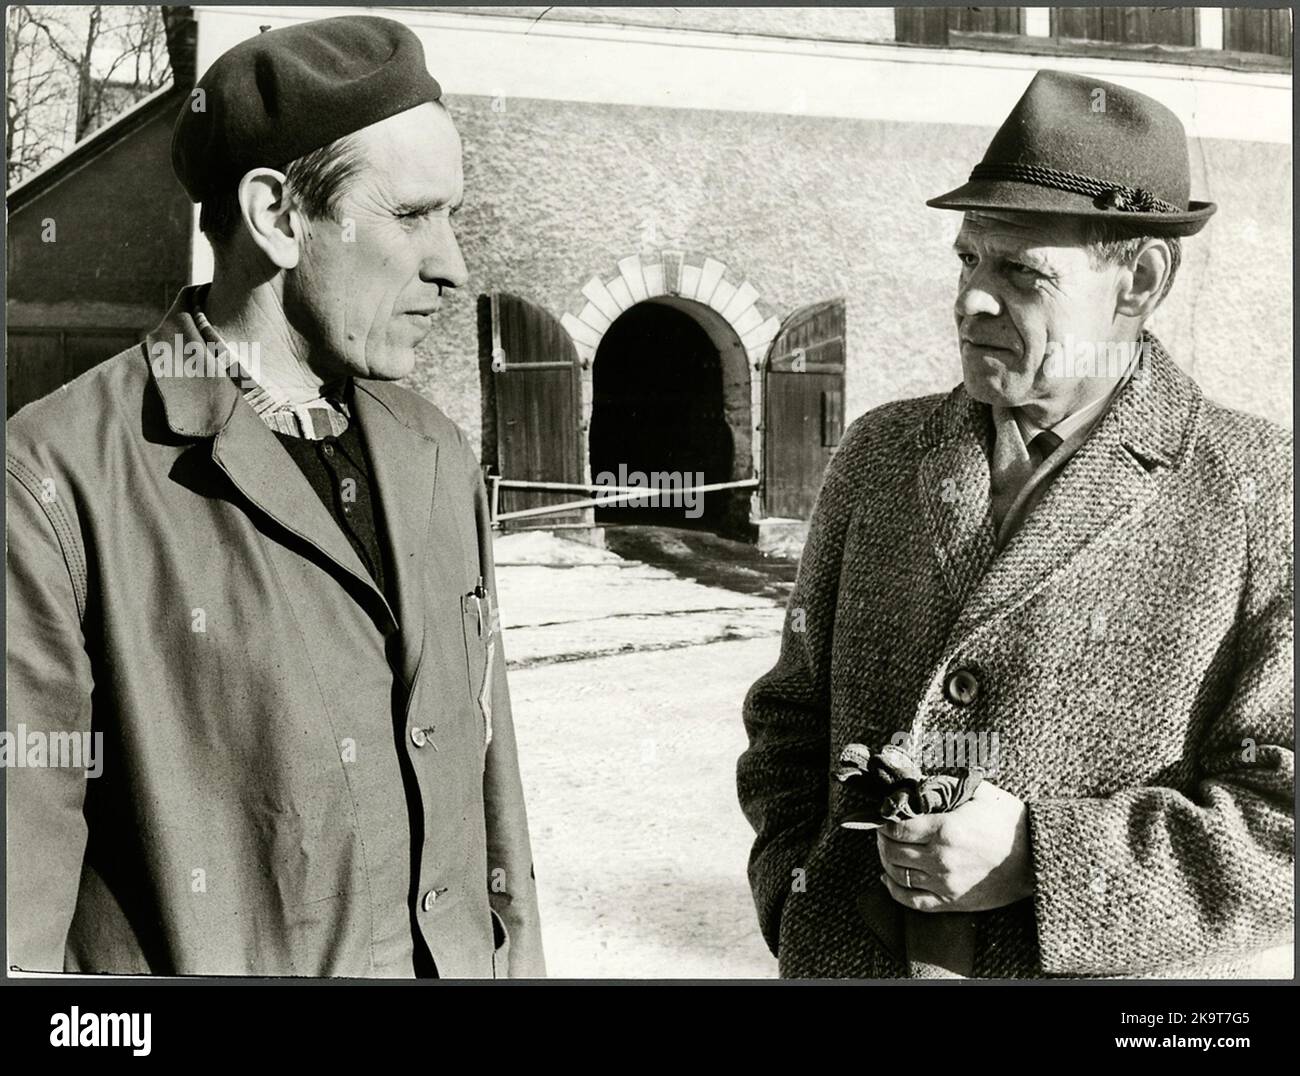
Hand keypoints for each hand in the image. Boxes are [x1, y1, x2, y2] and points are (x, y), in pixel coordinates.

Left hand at [876, 781, 1033, 912]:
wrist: (1037, 858)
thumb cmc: (1009, 822)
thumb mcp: (979, 792)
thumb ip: (944, 786)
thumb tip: (917, 784)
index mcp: (945, 829)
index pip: (896, 827)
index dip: (884, 820)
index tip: (885, 814)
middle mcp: (940, 859)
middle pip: (892, 850)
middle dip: (882, 839)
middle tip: (883, 830)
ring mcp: (945, 883)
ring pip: (897, 874)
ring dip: (885, 860)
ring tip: (887, 849)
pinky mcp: (951, 902)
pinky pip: (911, 900)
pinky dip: (894, 889)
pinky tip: (888, 878)